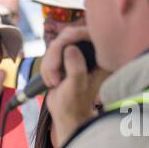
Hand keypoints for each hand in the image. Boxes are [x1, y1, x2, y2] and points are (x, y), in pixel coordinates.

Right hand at [42, 26, 109, 144]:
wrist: (66, 114)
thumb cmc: (74, 103)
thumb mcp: (76, 87)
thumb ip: (76, 67)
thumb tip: (70, 48)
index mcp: (102, 58)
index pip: (89, 33)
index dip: (73, 35)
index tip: (61, 45)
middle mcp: (91, 53)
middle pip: (69, 36)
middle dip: (56, 54)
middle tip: (53, 72)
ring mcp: (78, 55)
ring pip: (56, 45)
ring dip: (49, 64)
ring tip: (52, 82)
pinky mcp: (66, 59)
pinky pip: (51, 54)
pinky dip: (46, 67)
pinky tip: (51, 81)